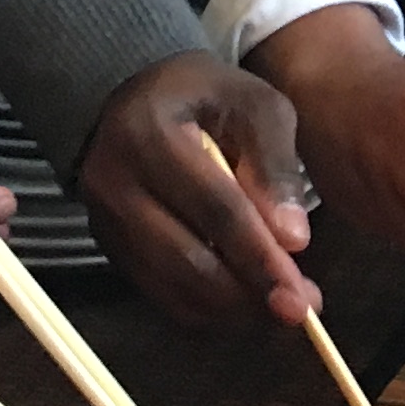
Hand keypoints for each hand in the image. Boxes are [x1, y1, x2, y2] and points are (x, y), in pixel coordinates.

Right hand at [78, 52, 321, 330]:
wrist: (134, 94)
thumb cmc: (206, 95)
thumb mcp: (254, 104)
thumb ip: (274, 165)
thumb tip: (293, 241)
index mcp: (150, 135)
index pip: (214, 208)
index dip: (260, 256)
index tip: (300, 294)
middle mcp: (114, 183)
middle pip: (187, 258)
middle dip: (248, 292)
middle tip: (299, 310)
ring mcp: (104, 220)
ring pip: (171, 285)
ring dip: (229, 309)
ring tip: (278, 309)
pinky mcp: (108, 245)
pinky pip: (158, 292)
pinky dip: (204, 308)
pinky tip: (242, 304)